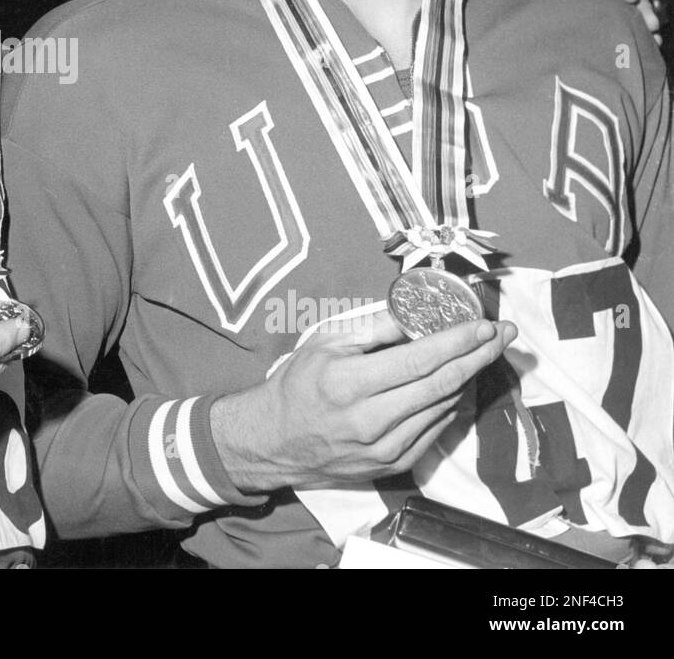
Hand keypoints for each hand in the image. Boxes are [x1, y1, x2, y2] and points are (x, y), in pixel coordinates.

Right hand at [210, 312, 516, 490]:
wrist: (275, 442)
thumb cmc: (297, 385)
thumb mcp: (324, 344)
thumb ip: (372, 329)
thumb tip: (415, 312)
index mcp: (349, 384)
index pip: (418, 360)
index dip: (457, 341)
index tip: (484, 323)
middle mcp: (371, 420)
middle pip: (441, 385)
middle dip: (479, 356)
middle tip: (503, 334)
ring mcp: (386, 448)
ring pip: (444, 408)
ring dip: (470, 378)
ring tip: (484, 352)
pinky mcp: (394, 465)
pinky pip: (435, 430)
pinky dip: (451, 403)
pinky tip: (458, 383)